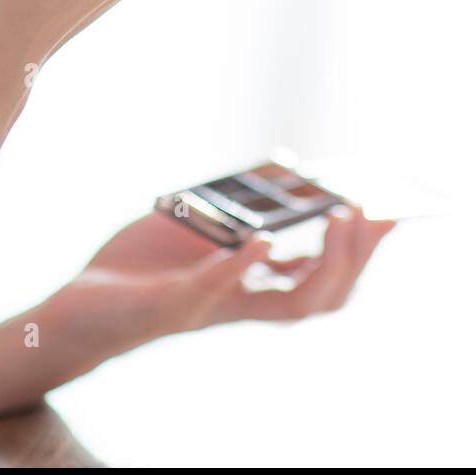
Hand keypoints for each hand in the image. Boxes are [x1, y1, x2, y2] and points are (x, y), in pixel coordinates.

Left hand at [48, 207, 396, 367]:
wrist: (80, 306)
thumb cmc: (144, 266)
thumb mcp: (201, 222)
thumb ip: (244, 203)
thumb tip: (290, 165)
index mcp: (253, 285)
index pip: (324, 277)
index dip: (364, 251)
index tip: (396, 212)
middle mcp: (242, 303)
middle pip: (322, 296)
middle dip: (357, 257)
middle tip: (373, 212)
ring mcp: (212, 309)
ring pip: (287, 308)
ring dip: (322, 265)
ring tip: (340, 217)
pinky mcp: (170, 309)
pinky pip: (212, 292)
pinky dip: (241, 267)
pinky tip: (261, 238)